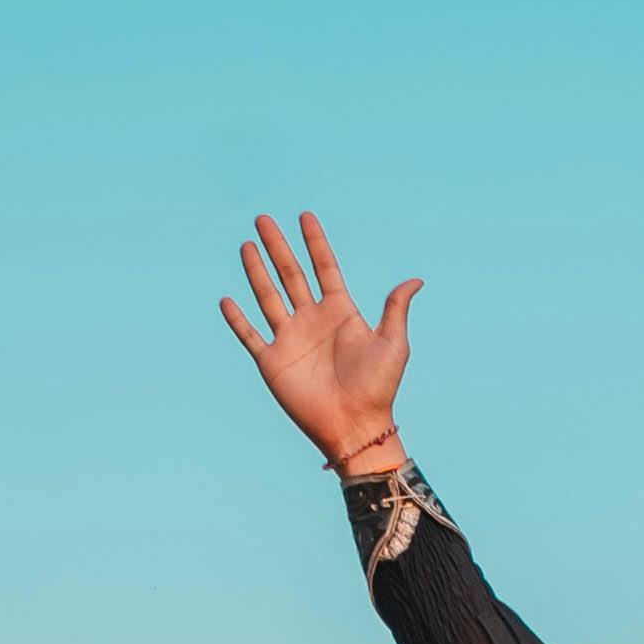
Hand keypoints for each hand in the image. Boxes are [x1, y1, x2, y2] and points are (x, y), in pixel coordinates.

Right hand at [220, 213, 419, 476]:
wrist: (356, 426)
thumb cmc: (379, 388)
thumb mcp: (393, 344)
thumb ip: (395, 309)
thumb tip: (416, 279)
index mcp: (340, 312)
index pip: (324, 268)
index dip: (315, 243)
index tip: (305, 216)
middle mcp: (313, 321)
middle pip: (291, 274)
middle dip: (278, 246)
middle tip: (264, 219)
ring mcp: (291, 339)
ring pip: (268, 296)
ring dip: (257, 271)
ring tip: (247, 245)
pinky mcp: (273, 361)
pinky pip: (250, 335)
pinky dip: (238, 319)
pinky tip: (228, 300)